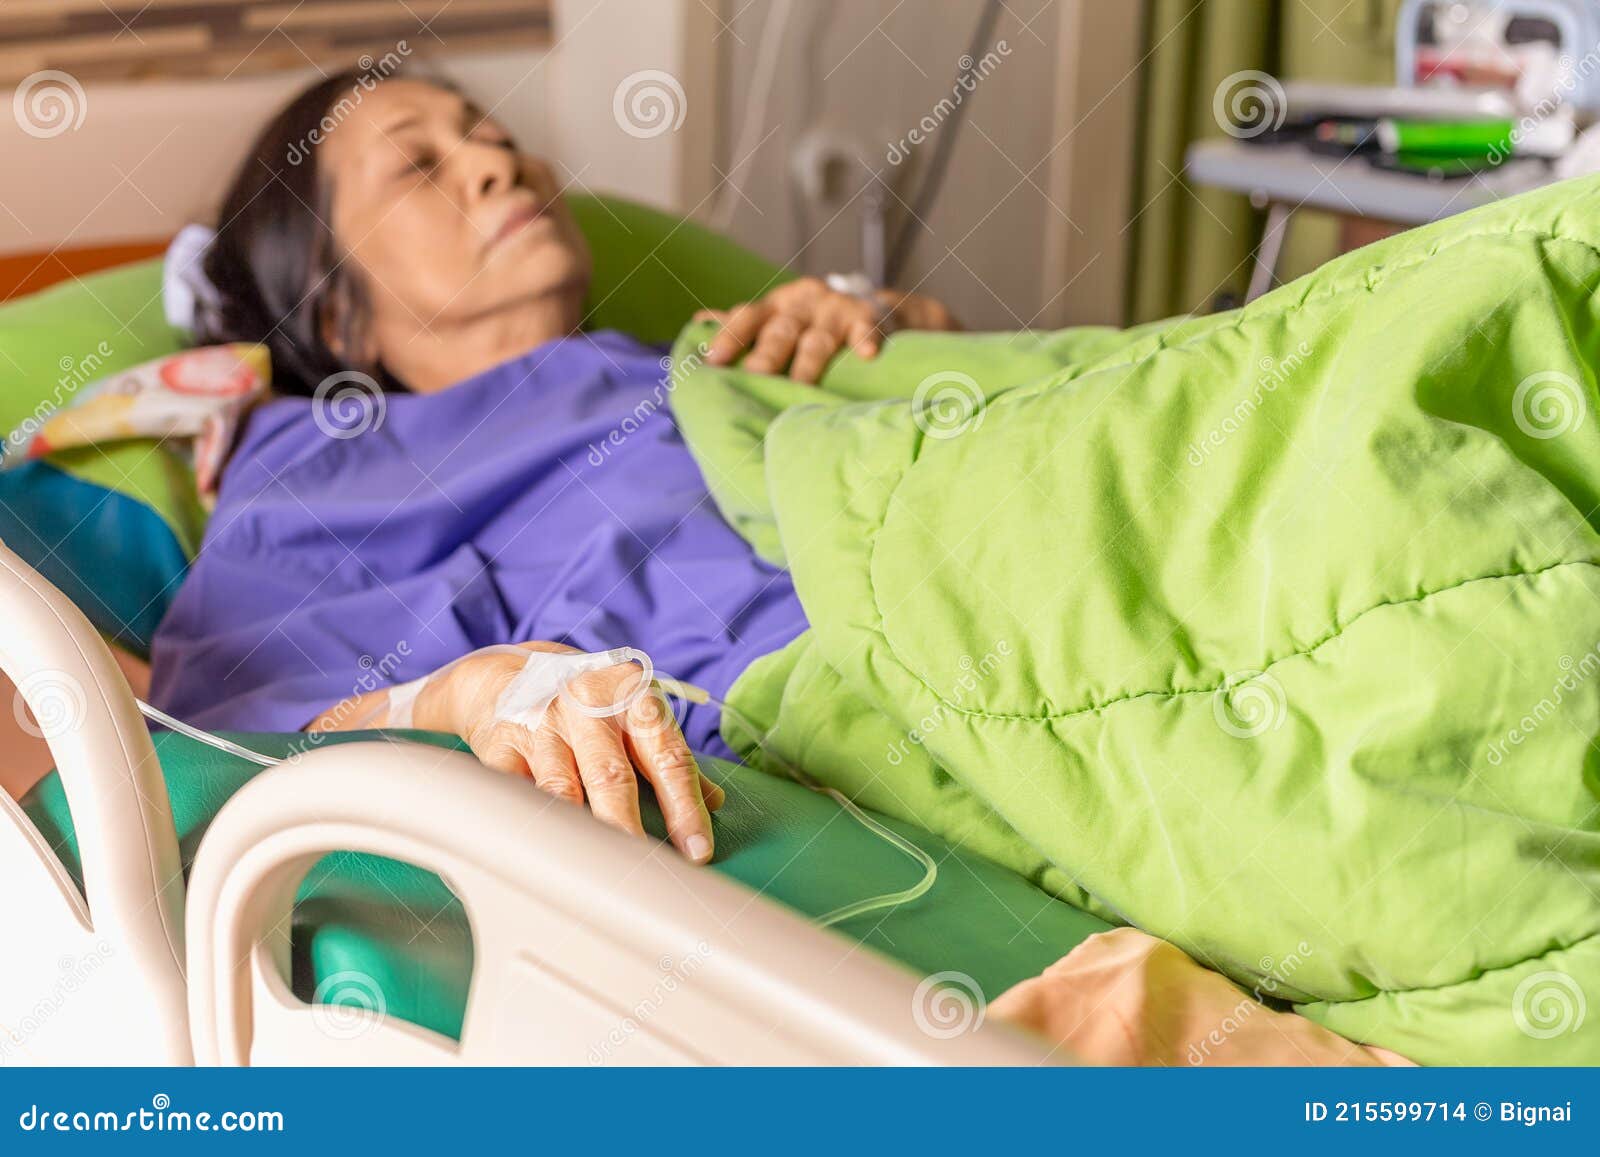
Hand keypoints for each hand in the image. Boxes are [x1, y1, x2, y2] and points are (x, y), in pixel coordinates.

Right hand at [424, 642, 723, 862]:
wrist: (508, 673)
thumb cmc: (586, 704)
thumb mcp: (633, 715)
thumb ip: (670, 759)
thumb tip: (715, 803)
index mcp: (633, 697)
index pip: (668, 757)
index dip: (685, 808)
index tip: (697, 852)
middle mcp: (587, 704)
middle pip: (611, 776)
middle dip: (628, 829)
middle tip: (645, 874)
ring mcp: (540, 721)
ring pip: (560, 788)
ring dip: (578, 832)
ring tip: (595, 873)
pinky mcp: (500, 741)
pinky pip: (513, 790)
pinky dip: (528, 821)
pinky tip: (541, 850)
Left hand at [701, 277, 958, 383]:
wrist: (874, 311)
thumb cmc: (814, 323)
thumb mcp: (779, 319)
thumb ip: (746, 326)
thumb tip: (699, 323)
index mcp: (776, 306)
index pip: (747, 317)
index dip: (729, 337)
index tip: (712, 362)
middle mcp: (802, 303)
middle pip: (780, 331)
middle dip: (766, 357)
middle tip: (754, 380)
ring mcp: (836, 310)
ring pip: (818, 340)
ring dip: (809, 364)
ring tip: (802, 388)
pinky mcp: (869, 317)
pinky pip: (868, 330)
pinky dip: (867, 341)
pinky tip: (868, 355)